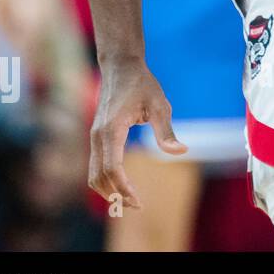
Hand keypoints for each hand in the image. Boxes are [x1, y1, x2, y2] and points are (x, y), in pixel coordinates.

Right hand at [88, 60, 185, 209]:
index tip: (138, 202)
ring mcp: (93, 136)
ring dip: (107, 190)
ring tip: (128, 199)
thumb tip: (181, 152)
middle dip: (115, 195)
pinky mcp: (96, 135)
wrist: (121, 67)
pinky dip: (104, 179)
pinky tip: (121, 184)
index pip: (112, 168)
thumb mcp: (160, 106)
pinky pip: (95, 164)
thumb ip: (166, 132)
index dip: (123, 188)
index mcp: (112, 130)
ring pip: (92, 173)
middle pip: (98, 176)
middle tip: (136, 206)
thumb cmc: (143, 85)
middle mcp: (97, 136)